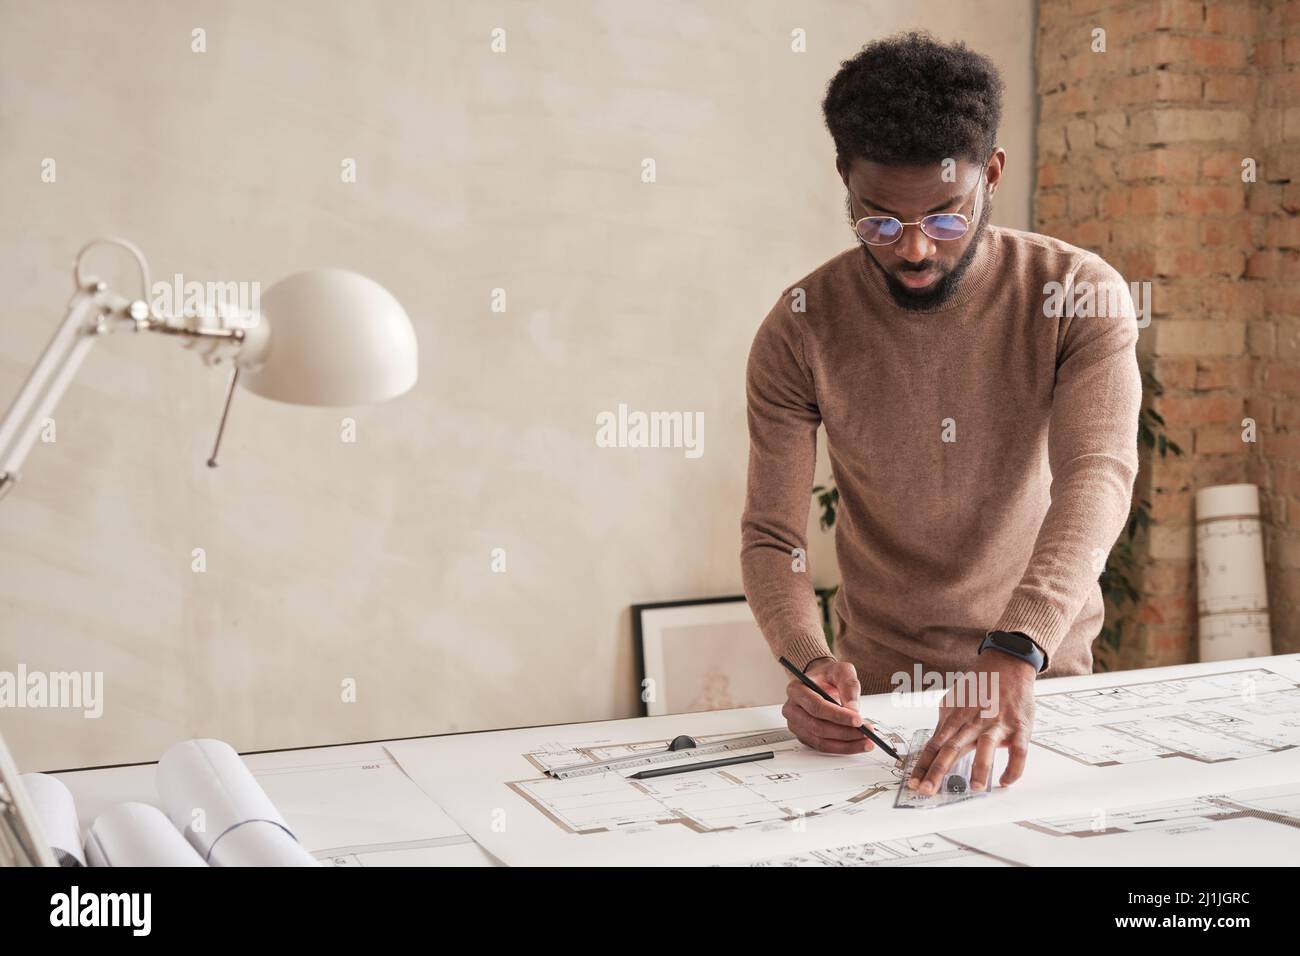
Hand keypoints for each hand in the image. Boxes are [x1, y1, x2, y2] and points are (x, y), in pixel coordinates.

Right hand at [781, 658, 876, 754]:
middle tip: (866, 732)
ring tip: (866, 741)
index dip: (838, 716)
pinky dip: (842, 748)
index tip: (858, 720)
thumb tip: (853, 709)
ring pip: (820, 741)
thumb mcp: (842, 671)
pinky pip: (823, 747)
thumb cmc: (828, 675)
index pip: (816, 706)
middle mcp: (792, 708)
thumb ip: (849, 686)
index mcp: (796, 689)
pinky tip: (857, 744)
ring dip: (845, 745)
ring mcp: (797, 725)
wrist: (822, 681)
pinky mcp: (805, 736)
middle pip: (817, 727)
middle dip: (845, 732)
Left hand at [907, 652, 1035, 794]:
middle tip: (927, 790)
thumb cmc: (980, 684)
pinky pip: (1017, 750)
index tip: (912, 782)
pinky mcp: (1019, 726)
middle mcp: (972, 722)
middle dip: (938, 771)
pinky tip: (1006, 780)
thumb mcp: (955, 701)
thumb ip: (945, 724)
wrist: (1006, 664)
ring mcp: (996, 724)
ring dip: (980, 768)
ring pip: (986, 747)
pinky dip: (1013, 767)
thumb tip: (932, 744)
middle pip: (951, 748)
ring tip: (975, 788)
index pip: (934, 745)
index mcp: (955, 718)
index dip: (922, 765)